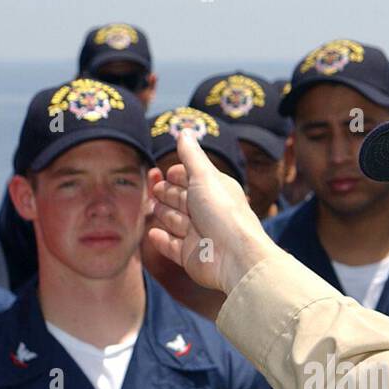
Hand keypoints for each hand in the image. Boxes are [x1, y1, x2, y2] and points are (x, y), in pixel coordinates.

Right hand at [146, 131, 276, 293]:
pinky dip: (162, 240)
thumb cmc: (223, 213)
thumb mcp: (205, 177)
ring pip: (174, 221)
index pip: (192, 179)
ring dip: (163, 213)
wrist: (235, 257)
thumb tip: (184, 131)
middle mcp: (207, 213)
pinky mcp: (190, 257)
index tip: (165, 172)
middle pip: (181, 200)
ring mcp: (198, 236)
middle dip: (167, 192)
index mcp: (214, 191)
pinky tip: (153, 232)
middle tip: (155, 187)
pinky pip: (172, 247)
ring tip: (153, 206)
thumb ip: (191, 155)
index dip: (178, 175)